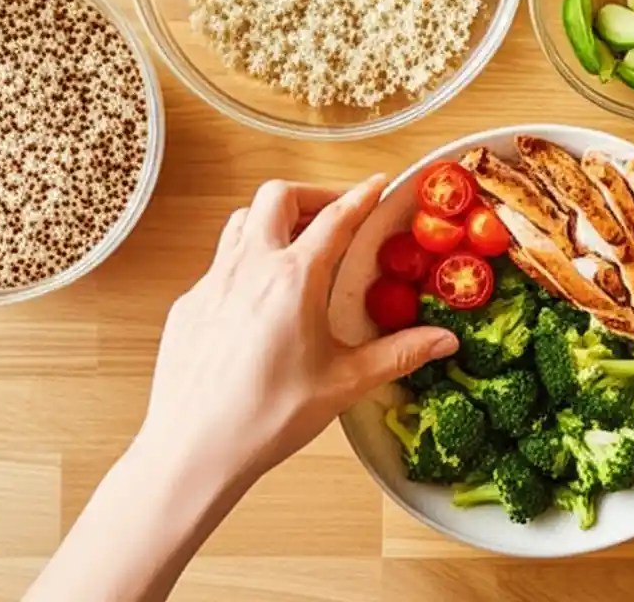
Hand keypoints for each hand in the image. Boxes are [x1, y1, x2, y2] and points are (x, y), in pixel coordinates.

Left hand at [137, 176, 458, 481]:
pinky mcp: (190, 305)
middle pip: (277, 197)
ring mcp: (213, 283)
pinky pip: (220, 264)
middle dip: (310, 194)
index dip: (360, 196)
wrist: (194, 448)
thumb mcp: (345, 384)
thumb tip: (443, 341)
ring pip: (241, 222)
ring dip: (272, 220)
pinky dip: (246, 261)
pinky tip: (261, 298)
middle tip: (333, 213)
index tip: (375, 185)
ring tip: (297, 245)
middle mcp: (249, 268)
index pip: (335, 217)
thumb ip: (398, 354)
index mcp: (294, 279)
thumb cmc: (268, 417)